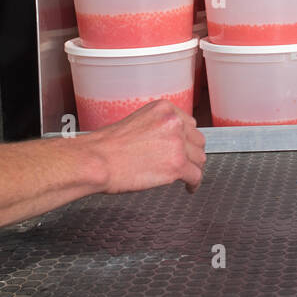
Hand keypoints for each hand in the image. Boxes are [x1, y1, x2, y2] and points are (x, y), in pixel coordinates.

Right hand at [91, 99, 206, 193]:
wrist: (97, 161)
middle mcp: (174, 122)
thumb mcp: (136, 123)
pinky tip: (189, 187)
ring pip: (199, 158)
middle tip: (184, 163)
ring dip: (192, 168)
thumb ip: (157, 128)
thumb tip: (169, 142)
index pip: (189, 124)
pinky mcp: (177, 165)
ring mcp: (178, 143)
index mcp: (164, 109)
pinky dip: (194, 184)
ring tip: (184, 176)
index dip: (186, 139)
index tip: (184, 147)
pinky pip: (196, 176)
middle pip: (197, 140)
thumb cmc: (106, 147)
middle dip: (191, 153)